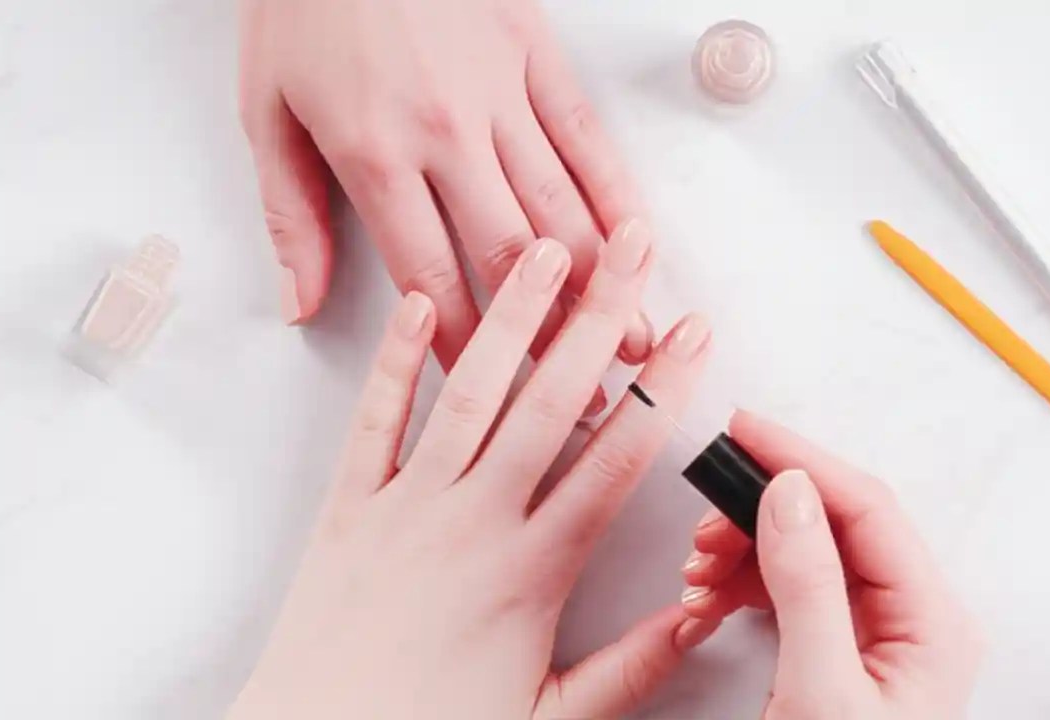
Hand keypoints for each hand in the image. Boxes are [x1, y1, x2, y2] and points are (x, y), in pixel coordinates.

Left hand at [229, 222, 717, 718]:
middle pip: (552, 398)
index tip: (694, 332)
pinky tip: (419, 302)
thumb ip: (632, 669)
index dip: (664, 387)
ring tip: (542, 248)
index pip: (616, 458)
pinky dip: (396, 359)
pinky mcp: (350, 505)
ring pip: (470, 392)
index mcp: (533, 570)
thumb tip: (699, 621)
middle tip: (630, 246)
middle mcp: (475, 520)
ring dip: (511, 315)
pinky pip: (376, 419)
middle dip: (599, 314)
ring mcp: (408, 504)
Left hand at [239, 0, 651, 366]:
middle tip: (584, 391)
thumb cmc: (305, 5)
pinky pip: (587, 138)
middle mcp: (447, 134)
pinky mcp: (537, 56)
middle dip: (551, 337)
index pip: (433, 279)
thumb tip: (302, 301)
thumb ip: (290, 214)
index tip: (492, 396)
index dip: (466, 348)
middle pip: (512, 258)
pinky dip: (616, 194)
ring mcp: (501, 94)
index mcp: (375, 155)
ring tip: (633, 339)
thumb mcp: (266, 110)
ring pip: (562, 206)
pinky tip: (640, 241)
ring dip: (601, 283)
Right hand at [680, 412, 982, 718]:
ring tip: (700, 564)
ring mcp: (880, 631)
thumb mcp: (819, 691)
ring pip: (810, 550)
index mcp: (933, 620)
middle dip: (764, 506)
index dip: (802, 458)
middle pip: (838, 521)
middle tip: (707, 506)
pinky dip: (749, 579)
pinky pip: (795, 586)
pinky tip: (712, 589)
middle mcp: (915, 615)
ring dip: (749, 544)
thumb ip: (808, 586)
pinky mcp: (844, 647)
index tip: (744, 430)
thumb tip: (790, 489)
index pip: (867, 507)